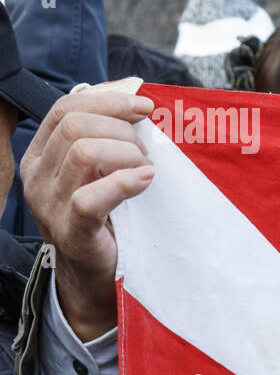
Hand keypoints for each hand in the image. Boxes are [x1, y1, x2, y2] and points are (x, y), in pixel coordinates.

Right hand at [20, 85, 154, 340]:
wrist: (94, 273)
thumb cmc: (106, 215)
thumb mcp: (99, 171)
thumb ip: (107, 138)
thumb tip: (138, 101)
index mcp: (40, 154)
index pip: (65, 108)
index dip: (109, 101)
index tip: (146, 107)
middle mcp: (37, 176)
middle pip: (77, 127)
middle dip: (122, 132)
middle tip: (145, 154)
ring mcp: (49, 205)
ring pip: (84, 153)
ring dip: (127, 155)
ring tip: (145, 170)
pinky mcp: (71, 231)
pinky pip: (91, 198)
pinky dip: (125, 183)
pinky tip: (146, 181)